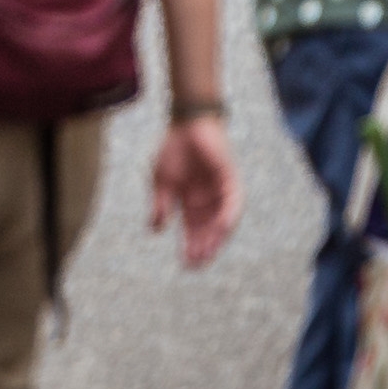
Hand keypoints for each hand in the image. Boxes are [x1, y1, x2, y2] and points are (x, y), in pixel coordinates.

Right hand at [147, 113, 241, 266]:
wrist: (186, 124)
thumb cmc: (174, 150)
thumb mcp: (162, 182)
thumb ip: (161, 206)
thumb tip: (154, 230)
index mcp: (192, 202)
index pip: (194, 231)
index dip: (190, 247)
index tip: (186, 264)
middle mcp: (209, 201)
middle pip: (209, 231)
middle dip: (204, 248)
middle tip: (196, 264)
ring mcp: (221, 192)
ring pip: (222, 222)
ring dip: (216, 237)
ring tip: (207, 252)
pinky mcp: (231, 180)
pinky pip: (233, 204)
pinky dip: (228, 217)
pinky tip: (221, 230)